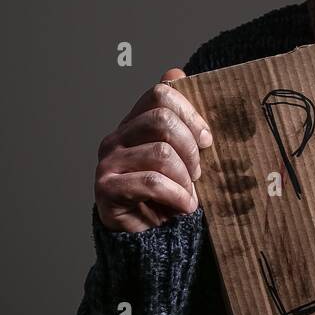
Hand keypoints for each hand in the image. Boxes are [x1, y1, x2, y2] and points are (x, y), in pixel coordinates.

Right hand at [95, 68, 213, 232]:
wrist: (144, 242)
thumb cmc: (166, 196)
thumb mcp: (181, 156)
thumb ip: (181, 121)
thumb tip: (178, 72)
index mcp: (134, 124)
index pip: (160, 94)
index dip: (190, 112)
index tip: (207, 139)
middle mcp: (116, 138)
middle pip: (162, 119)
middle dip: (190, 147)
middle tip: (198, 173)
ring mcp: (109, 162)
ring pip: (162, 153)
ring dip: (185, 178)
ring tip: (189, 194)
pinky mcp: (107, 188)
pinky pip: (152, 182)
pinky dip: (177, 195)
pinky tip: (184, 207)